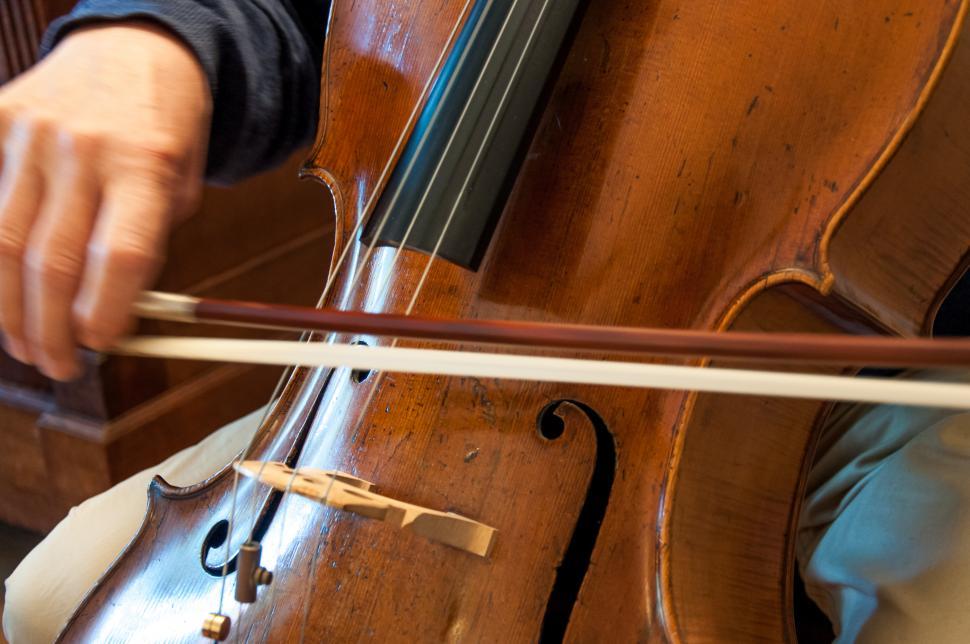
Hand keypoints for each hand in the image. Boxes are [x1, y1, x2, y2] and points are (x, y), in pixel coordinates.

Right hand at [0, 22, 210, 379]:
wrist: (134, 49)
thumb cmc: (165, 128)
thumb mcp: (182, 184)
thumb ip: (149, 243)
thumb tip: (112, 313)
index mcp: (145, 163)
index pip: (119, 255)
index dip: (105, 312)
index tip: (101, 346)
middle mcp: (84, 146)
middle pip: (52, 260)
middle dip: (50, 328)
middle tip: (59, 364)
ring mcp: (32, 132)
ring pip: (2, 241)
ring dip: (9, 308)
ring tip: (24, 344)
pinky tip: (2, 294)